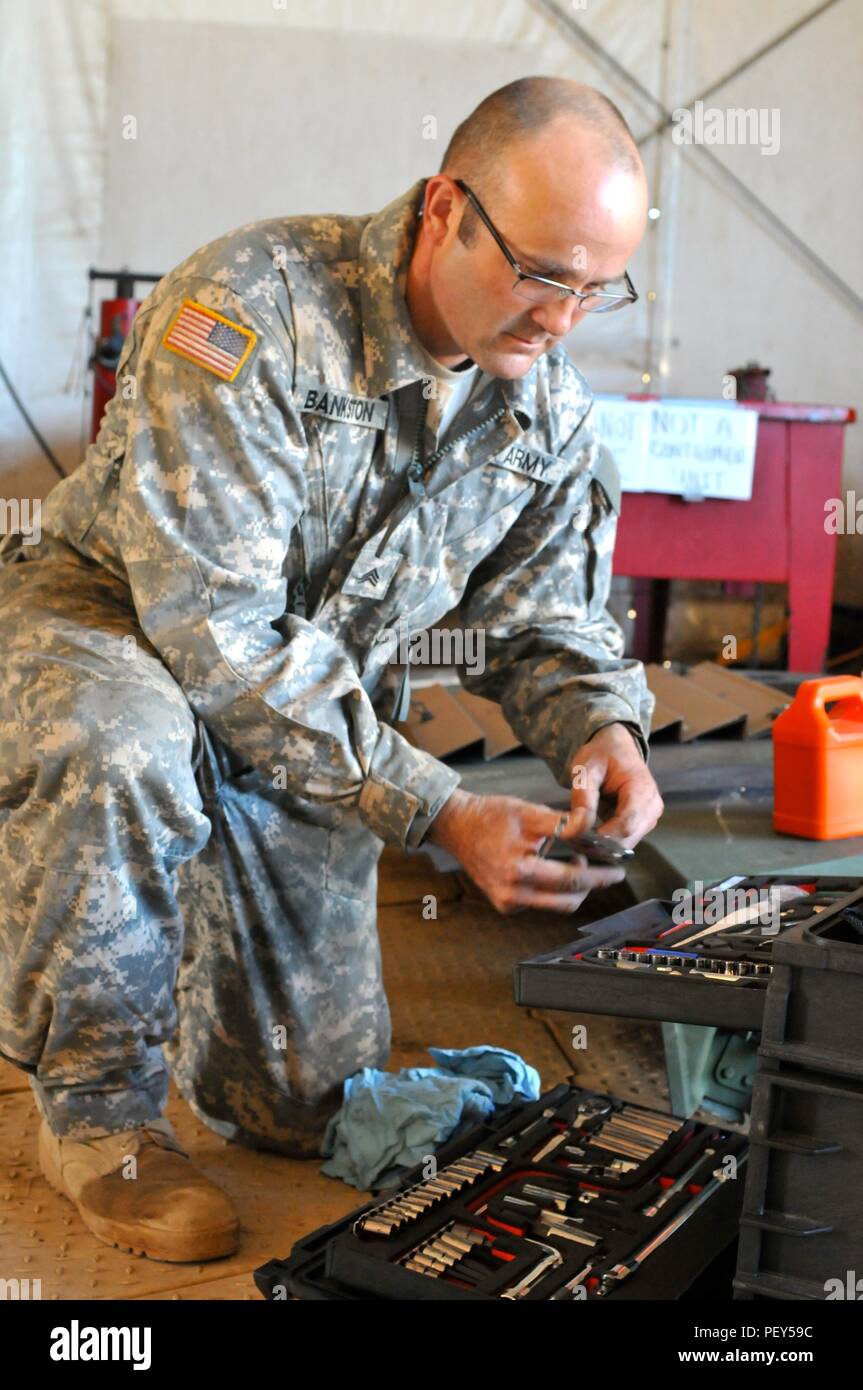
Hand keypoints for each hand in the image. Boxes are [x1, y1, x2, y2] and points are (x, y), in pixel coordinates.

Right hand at [426, 788, 625, 915]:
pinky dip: (553, 889)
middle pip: (567, 900)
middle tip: (606, 870)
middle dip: (591, 885)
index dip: (599, 876)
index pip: (571, 880)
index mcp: (519, 871)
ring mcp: (507, 903)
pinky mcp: (504, 904)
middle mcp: (512, 894)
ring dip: (573, 888)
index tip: (617, 871)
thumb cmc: (492, 816)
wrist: (457, 826)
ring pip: (555, 904)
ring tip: (577, 863)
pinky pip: (539, 902)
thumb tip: (592, 824)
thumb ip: (564, 823)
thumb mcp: (530, 812)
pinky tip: (554, 869)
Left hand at [568, 723, 663, 848]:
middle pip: (626, 840)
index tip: (576, 837)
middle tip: (571, 838)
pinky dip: (605, 842)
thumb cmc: (602, 755)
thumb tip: (577, 829)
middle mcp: (652, 808)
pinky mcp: (642, 824)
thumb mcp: (586, 770)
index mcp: (642, 790)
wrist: (616, 748)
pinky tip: (588, 833)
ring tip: (577, 834)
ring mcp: (649, 818)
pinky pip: (623, 841)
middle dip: (598, 844)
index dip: (601, 837)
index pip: (626, 826)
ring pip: (624, 845)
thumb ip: (583, 798)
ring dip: (601, 845)